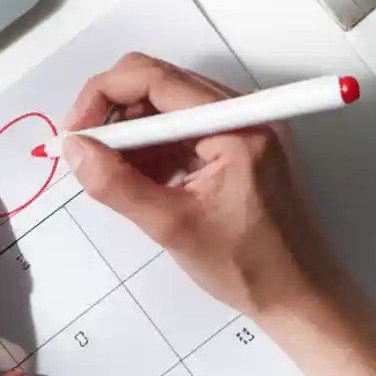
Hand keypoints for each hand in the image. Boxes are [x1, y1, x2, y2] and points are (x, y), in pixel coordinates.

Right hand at [66, 56, 375, 375]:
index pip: (154, 78)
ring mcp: (245, 127)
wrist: (302, 297)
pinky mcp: (242, 146)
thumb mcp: (172, 227)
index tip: (72, 133)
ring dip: (134, 134)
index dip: (102, 96)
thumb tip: (73, 149)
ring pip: (169, 106)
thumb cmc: (250, 267)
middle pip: (160, 83)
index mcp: (235, 124)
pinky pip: (186, 130)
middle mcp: (244, 112)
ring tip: (115, 178)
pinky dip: (157, 150)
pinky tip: (144, 184)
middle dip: (115, 114)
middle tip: (85, 153)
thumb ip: (117, 184)